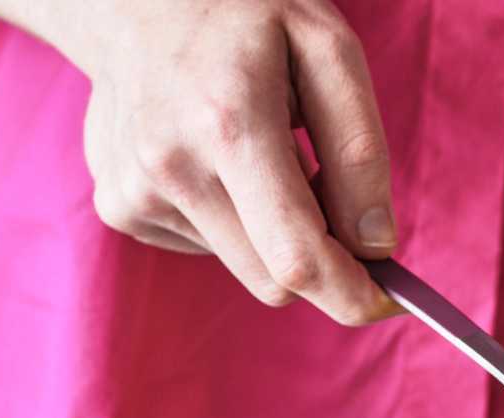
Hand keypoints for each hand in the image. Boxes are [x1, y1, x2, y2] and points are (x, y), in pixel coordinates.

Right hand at [57, 0, 397, 320]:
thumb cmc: (245, 14)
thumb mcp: (327, 51)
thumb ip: (359, 152)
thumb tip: (375, 245)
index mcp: (228, 125)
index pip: (296, 257)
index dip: (351, 294)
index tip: (385, 302)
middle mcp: (171, 167)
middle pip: (274, 280)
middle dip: (318, 261)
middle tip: (330, 198)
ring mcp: (134, 192)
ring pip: (243, 266)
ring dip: (269, 230)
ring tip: (253, 149)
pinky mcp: (118, 207)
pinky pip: (205, 248)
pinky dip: (230, 219)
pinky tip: (212, 157)